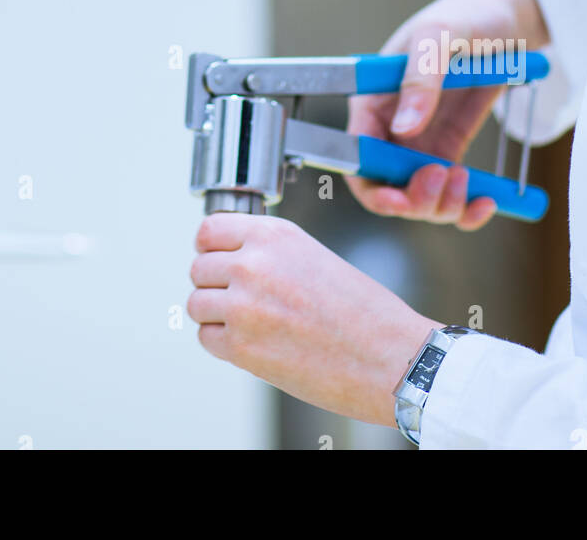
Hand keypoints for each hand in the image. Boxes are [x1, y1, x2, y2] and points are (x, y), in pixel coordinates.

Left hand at [188, 213, 440, 424]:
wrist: (389, 357)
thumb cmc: (363, 312)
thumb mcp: (313, 256)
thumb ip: (269, 252)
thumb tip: (230, 259)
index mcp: (273, 235)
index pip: (209, 230)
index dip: (210, 248)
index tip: (215, 259)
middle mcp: (253, 263)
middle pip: (198, 267)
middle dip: (215, 285)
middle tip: (241, 299)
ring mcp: (243, 305)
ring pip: (197, 303)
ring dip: (216, 315)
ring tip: (249, 323)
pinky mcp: (241, 347)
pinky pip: (207, 339)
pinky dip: (223, 344)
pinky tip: (253, 343)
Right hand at [345, 0, 548, 229]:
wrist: (508, 19)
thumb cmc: (465, 15)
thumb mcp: (438, 36)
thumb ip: (419, 78)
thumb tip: (403, 126)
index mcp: (374, 99)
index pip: (356, 155)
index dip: (370, 185)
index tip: (398, 198)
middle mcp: (392, 126)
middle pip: (386, 186)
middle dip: (413, 198)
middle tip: (444, 179)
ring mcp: (421, 141)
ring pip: (421, 198)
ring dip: (443, 205)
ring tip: (469, 183)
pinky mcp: (451, 148)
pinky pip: (451, 193)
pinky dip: (468, 208)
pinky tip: (487, 201)